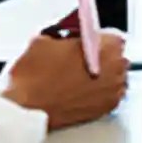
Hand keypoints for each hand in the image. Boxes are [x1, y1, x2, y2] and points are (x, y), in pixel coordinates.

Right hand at [1, 33, 127, 130]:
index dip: (95, 38)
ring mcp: (113, 91)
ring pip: (114, 76)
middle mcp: (116, 69)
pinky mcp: (106, 109)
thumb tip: (66, 34)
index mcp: (107, 46)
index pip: (112, 35)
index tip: (86, 41)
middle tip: (78, 59)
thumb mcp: (45, 39)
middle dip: (100, 55)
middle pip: (116, 56)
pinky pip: (109, 94)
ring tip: (76, 76)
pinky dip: (99, 91)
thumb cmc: (34, 78)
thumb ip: (65, 33)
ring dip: (101, 74)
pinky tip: (80, 90)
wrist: (24, 109)